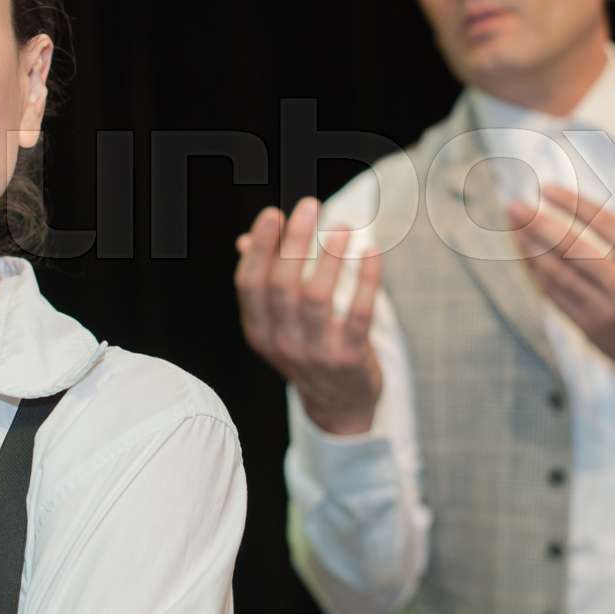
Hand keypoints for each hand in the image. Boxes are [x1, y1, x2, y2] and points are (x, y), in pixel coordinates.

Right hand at [235, 196, 384, 434]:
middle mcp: (281, 343)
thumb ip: (266, 283)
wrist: (339, 407)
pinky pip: (357, 314)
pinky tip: (371, 253)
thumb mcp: (279, 323)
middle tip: (310, 206)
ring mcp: (314, 354)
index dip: (259, 247)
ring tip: (344, 227)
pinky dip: (366, 281)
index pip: (249, 284)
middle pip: (282, 285)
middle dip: (294, 242)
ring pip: (317, 298)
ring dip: (331, 257)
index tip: (273, 214)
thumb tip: (243, 240)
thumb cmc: (309, 350)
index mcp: (258, 330)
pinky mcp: (348, 359)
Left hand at [507, 171, 614, 385]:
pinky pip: (555, 294)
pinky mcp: (589, 327)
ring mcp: (607, 310)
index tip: (546, 188)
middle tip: (515, 206)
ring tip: (514, 226)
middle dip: (541, 224)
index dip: (574, 204)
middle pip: (576, 248)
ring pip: (560, 273)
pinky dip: (537, 272)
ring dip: (532, 248)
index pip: (607, 225)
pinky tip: (525, 253)